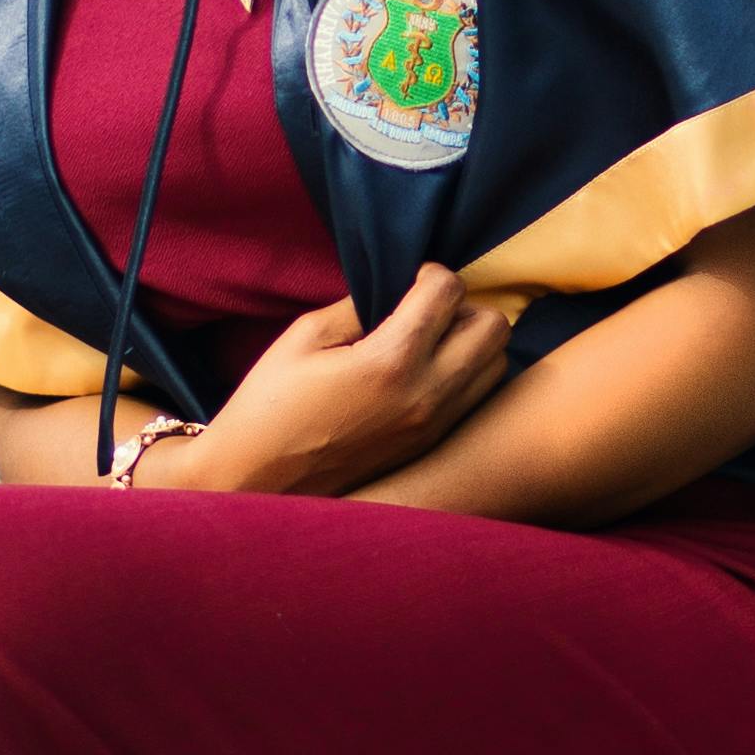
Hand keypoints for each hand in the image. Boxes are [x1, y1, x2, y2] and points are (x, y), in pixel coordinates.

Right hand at [148, 268, 511, 499]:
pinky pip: (479, 396)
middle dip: (464, 306)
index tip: (408, 280)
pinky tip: (427, 372)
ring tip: (429, 342)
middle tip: (425, 310)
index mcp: (390, 361)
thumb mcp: (304, 337)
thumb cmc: (270, 404)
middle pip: (494, 326)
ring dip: (471, 341)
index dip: (430, 273)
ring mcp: (434, 425)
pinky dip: (467, 373)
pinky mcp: (431, 445)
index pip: (449, 292)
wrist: (258, 480)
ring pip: (497, 363)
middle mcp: (426, 395)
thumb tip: (397, 290)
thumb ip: (360, 305)